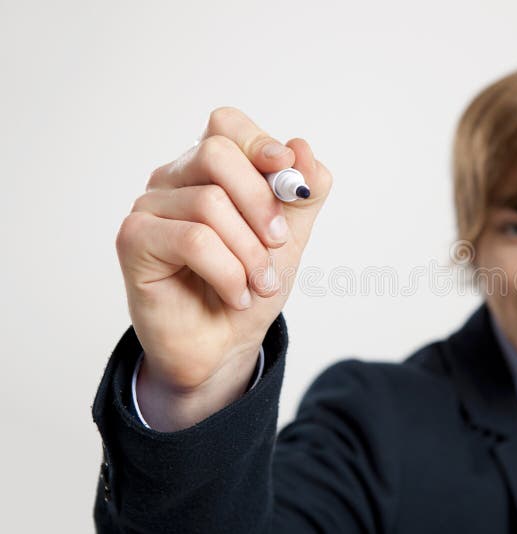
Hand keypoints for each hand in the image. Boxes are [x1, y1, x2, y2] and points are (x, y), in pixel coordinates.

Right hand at [115, 107, 331, 429]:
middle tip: (277, 244)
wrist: (223, 346)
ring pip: (209, 203)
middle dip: (260, 202)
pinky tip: (235, 296)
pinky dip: (228, 272)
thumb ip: (302, 193)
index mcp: (208, 170)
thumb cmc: (250, 286)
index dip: (261, 145)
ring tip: (258, 284)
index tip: (291, 181)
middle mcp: (173, 180)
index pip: (227, 126)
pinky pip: (193, 240)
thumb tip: (302, 149)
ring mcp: (149, 207)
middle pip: (217, 153)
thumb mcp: (289, 237)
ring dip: (249, 252)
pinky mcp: (133, 240)